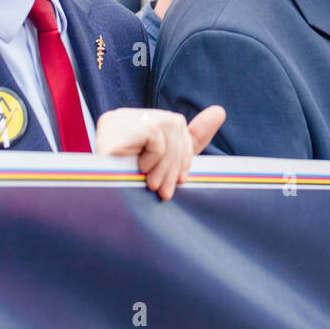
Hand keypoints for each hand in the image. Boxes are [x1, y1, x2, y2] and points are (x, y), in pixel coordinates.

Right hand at [95, 105, 225, 199]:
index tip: (181, 179)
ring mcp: (113, 121)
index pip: (174, 122)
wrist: (109, 217)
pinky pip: (153, 132)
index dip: (184, 151)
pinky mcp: (110, 131)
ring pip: (165, 125)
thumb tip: (219, 110)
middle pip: (172, 122)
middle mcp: (120, 117)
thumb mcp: (170, 165)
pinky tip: (139, 172)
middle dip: (178, 159)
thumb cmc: (137, 192)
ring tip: (154, 185)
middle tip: (168, 189)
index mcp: (132, 123)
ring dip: (167, 162)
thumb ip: (192, 139)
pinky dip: (155, 156)